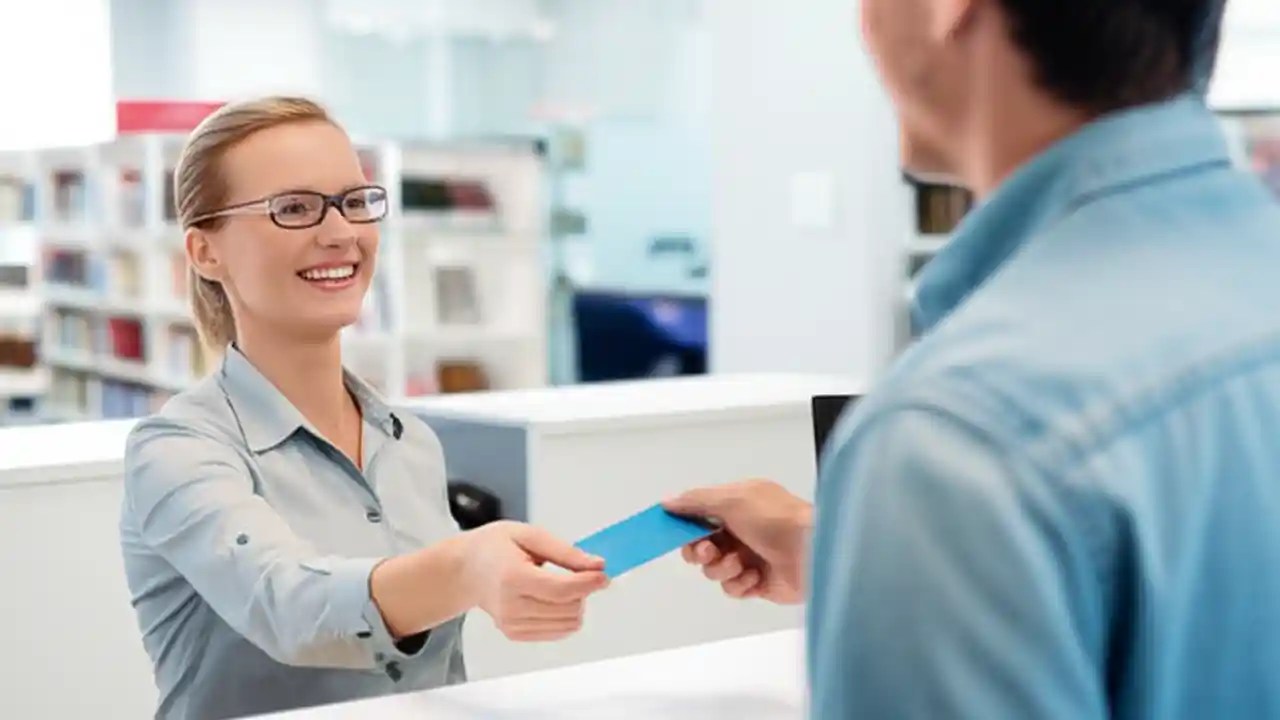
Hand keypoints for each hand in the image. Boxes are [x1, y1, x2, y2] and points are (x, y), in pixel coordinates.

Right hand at [462, 521, 608, 641]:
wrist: (466, 570)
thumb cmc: (493, 548)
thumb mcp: (529, 535)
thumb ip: (565, 552)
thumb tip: (595, 565)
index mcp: (512, 577)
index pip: (561, 590)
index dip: (588, 584)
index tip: (603, 575)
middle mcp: (511, 606)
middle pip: (567, 609)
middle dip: (583, 591)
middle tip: (578, 573)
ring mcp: (512, 624)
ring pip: (567, 624)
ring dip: (575, 604)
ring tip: (561, 584)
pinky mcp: (515, 633)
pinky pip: (557, 632)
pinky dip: (564, 616)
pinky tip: (553, 598)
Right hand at [664, 480, 812, 604]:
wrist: (814, 552)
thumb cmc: (777, 519)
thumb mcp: (732, 499)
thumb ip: (697, 500)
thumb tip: (668, 501)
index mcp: (738, 505)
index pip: (700, 515)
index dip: (686, 525)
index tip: (673, 532)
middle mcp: (742, 531)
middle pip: (701, 546)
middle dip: (700, 551)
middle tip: (710, 551)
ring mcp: (750, 558)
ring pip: (714, 570)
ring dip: (722, 568)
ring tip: (740, 563)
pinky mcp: (758, 584)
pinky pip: (732, 589)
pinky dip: (740, 584)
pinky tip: (756, 577)